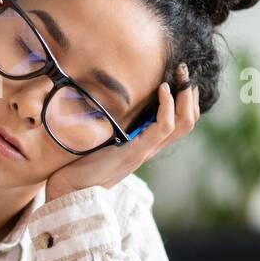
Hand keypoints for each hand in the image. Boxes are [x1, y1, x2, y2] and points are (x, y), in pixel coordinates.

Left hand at [45, 61, 199, 200]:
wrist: (69, 190)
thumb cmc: (78, 165)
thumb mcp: (98, 139)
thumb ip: (107, 125)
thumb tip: (100, 100)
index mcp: (144, 146)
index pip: (178, 123)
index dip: (184, 100)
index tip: (179, 77)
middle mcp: (150, 149)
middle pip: (187, 122)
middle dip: (190, 94)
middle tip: (184, 70)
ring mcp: (145, 151)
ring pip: (183, 123)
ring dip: (185, 95)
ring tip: (180, 74)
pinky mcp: (135, 152)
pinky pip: (162, 127)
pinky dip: (167, 106)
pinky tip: (162, 89)